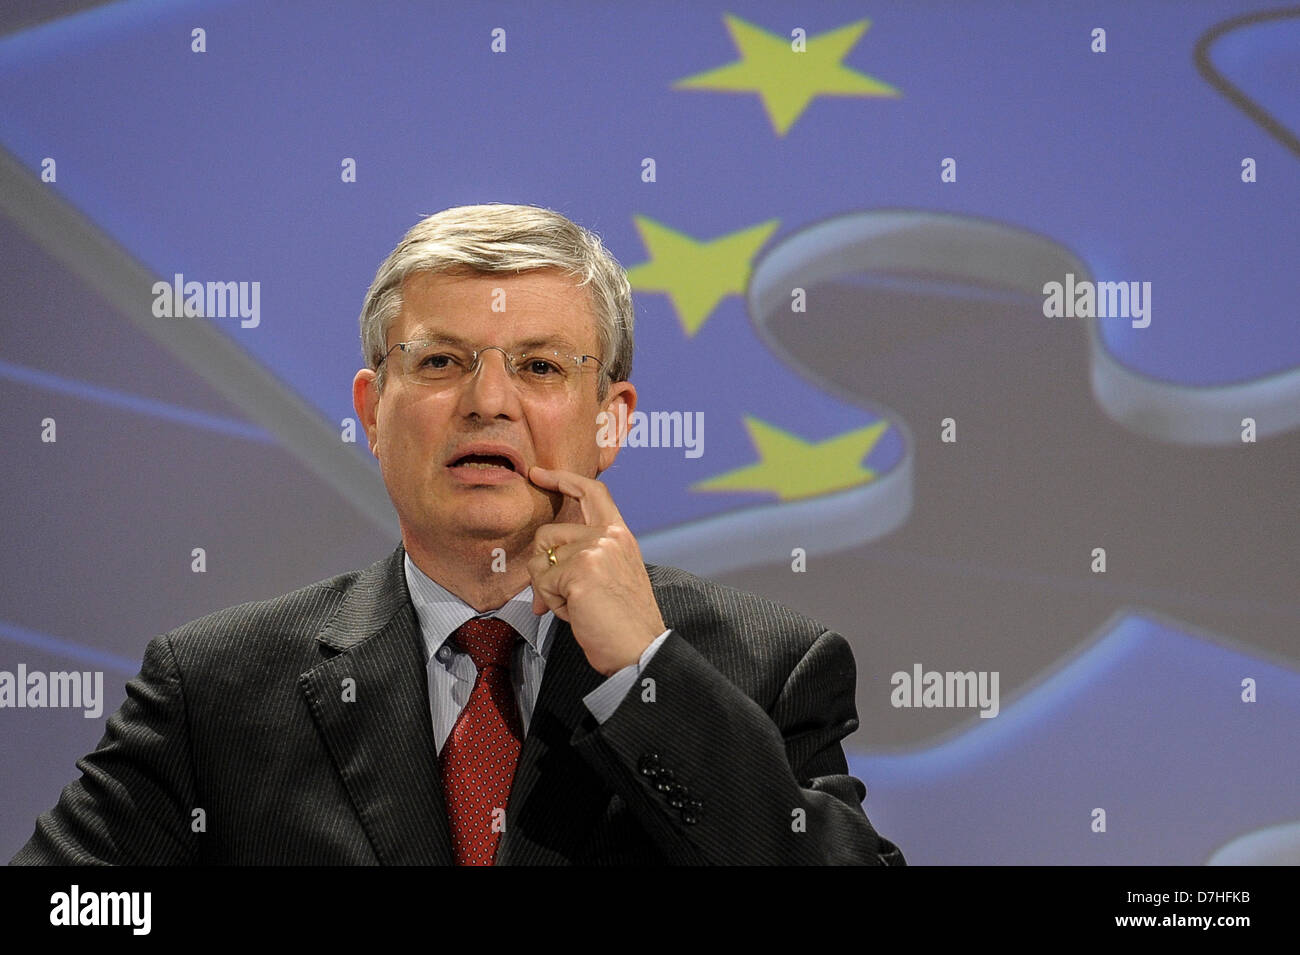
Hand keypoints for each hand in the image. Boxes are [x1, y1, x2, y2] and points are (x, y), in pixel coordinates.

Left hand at [526, 466, 665, 676]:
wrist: (641, 650)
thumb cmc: (624, 621)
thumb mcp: (611, 574)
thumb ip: (585, 556)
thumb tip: (541, 562)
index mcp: (620, 535)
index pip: (591, 491)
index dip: (562, 478)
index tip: (539, 474)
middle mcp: (609, 536)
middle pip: (548, 534)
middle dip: (543, 566)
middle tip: (563, 596)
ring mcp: (595, 551)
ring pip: (540, 561)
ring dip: (550, 590)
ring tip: (578, 606)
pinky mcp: (580, 573)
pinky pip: (542, 584)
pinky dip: (552, 604)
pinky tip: (577, 613)